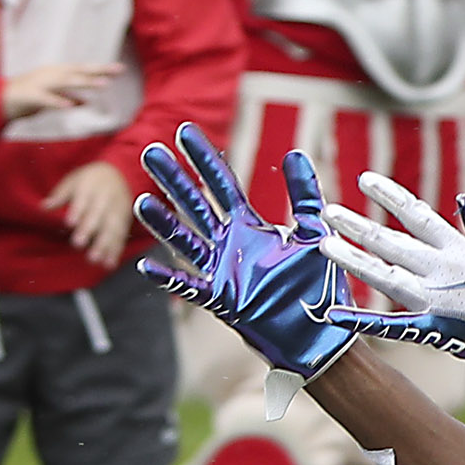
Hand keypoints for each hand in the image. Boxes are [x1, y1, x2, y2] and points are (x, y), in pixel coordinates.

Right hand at [2, 63, 118, 121]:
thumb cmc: (25, 99)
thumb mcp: (51, 98)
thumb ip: (68, 98)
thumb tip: (85, 102)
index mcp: (54, 74)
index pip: (80, 69)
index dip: (99, 69)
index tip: (119, 69)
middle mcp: (48, 75)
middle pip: (76, 71)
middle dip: (98, 70)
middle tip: (118, 70)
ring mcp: (38, 84)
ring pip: (65, 82)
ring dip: (84, 83)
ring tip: (103, 85)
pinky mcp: (28, 96)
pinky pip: (46, 99)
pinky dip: (58, 101)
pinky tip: (71, 105)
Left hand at [43, 161, 137, 267]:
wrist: (120, 173)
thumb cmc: (90, 180)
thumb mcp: (73, 180)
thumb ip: (59, 195)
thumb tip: (43, 207)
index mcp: (91, 187)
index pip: (83, 200)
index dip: (77, 212)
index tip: (69, 223)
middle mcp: (106, 199)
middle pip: (98, 216)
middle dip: (89, 231)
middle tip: (78, 244)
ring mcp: (118, 211)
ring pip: (112, 229)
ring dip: (105, 245)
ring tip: (95, 260)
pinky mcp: (125, 222)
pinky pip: (122, 237)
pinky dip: (116, 251)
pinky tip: (109, 263)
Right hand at [134, 125, 355, 386]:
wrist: (322, 334)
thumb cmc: (317, 286)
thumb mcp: (315, 235)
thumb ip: (304, 197)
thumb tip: (296, 153)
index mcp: (250, 228)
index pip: (222, 184)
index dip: (204, 158)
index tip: (184, 130)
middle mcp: (230, 246)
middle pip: (195, 205)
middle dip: (174, 180)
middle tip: (151, 151)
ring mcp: (221, 272)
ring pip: (185, 241)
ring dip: (164, 223)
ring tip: (142, 200)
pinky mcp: (222, 301)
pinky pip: (191, 288)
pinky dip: (170, 278)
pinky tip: (145, 265)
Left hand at [317, 171, 464, 385]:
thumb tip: (463, 203)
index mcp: (462, 249)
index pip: (418, 214)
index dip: (390, 195)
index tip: (365, 180)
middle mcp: (443, 269)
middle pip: (391, 241)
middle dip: (357, 224)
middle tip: (330, 211)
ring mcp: (436, 298)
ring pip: (384, 273)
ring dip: (352, 258)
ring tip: (325, 244)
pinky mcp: (434, 328)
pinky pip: (391, 323)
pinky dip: (362, 319)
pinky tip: (334, 313)